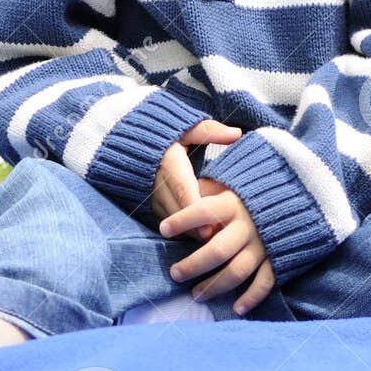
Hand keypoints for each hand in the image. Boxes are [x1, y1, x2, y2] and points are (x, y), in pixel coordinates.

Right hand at [149, 119, 241, 239]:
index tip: (210, 229)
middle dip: (198, 228)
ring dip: (191, 232)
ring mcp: (152, 197)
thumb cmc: (167, 135)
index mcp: (169, 162)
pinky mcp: (151, 205)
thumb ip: (209, 131)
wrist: (133, 143)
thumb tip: (237, 133)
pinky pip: (168, 221)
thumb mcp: (186, 128)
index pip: (182, 190)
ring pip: (172, 221)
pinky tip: (201, 235)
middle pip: (178, 212)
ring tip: (214, 242)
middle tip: (221, 241)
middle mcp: (157, 183)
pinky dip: (183, 230)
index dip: (195, 210)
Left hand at [158, 188, 276, 315]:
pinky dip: (252, 298)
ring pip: (237, 271)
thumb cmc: (244, 194)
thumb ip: (204, 191)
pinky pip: (265, 282)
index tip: (163, 229)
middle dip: (194, 265)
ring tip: (195, 294)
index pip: (203, 211)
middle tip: (175, 273)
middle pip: (218, 250)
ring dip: (215, 286)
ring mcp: (263, 245)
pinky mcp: (276, 259)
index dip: (183, 220)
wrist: (289, 200)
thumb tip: (179, 196)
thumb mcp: (224, 184)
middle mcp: (248, 226)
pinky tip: (236, 308)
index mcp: (232, 204)